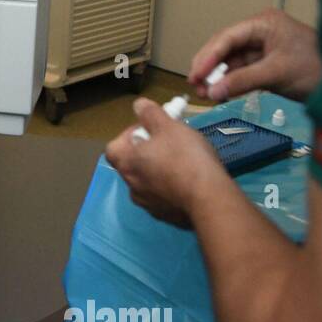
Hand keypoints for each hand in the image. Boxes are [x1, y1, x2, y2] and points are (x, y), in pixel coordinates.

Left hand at [105, 98, 227, 228]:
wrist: (208, 198)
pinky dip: (171, 187)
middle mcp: (131, 185)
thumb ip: (150, 114)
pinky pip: (163, 196)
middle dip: (147, 151)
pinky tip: (190, 181)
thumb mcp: (168, 126)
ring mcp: (147, 203)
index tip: (149, 130)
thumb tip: (138, 106)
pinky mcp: (164, 215)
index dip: (129, 135)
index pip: (113, 147)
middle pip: (132, 163)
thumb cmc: (185, 157)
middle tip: (169, 142)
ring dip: (158, 170)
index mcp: (127, 163)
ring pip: (147, 181)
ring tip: (182, 161)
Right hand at [187, 8, 321, 102]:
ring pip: (230, 63)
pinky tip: (220, 94)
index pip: (227, 38)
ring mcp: (262, 50)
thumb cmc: (317, 67)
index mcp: (263, 24)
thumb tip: (212, 91)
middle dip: (209, 68)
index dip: (208, 57)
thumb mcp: (277, 73)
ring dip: (217, 78)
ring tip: (204, 94)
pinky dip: (229, 84)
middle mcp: (259, 33)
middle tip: (195, 85)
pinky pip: (240, 73)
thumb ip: (242, 81)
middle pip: (224, 49)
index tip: (195, 75)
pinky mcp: (265, 66)